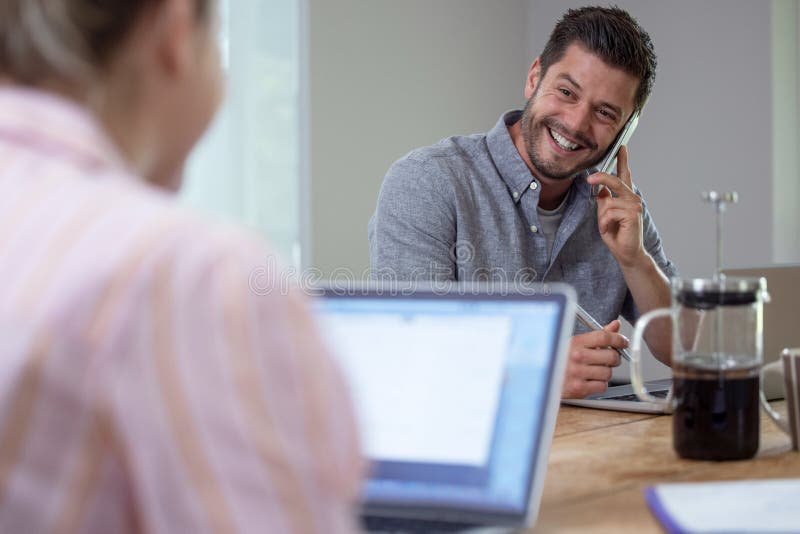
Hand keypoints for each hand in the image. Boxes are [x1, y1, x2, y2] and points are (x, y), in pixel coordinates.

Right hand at [561, 320, 626, 398]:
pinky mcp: (579, 389)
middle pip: (611, 356)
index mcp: (575, 342)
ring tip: (594, 370)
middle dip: (614, 358)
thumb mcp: (575, 343)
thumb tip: (615, 325)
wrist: (541, 378)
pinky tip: (590, 380)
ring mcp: (578, 373)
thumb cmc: (559, 360)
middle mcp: (577, 357)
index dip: (619, 339)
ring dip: (605, 372)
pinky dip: (599, 384)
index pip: (604, 336)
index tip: (623, 342)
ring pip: (608, 373)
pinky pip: (602, 386)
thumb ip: (597, 335)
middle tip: (609, 358)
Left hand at [586, 146, 644, 267]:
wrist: (627, 252)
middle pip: (615, 181)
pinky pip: (610, 212)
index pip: (624, 175)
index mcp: (626, 197)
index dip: (623, 160)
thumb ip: (604, 202)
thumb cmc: (616, 234)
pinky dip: (605, 223)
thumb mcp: (605, 215)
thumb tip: (601, 190)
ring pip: (608, 202)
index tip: (621, 147)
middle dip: (601, 178)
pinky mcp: (633, 214)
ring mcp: (634, 206)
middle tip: (590, 179)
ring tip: (608, 227)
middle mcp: (632, 198)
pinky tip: (610, 230)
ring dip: (602, 217)